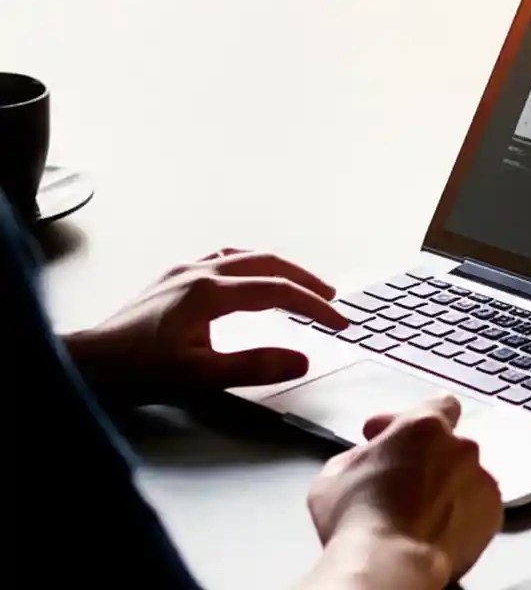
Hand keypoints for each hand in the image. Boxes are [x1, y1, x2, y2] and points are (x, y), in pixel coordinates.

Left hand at [63, 248, 348, 403]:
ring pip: (245, 256)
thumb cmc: (137, 371)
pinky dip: (251, 266)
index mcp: (210, 292)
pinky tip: (250, 279)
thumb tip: (303, 358)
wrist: (86, 362)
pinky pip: (223, 260)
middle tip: (332, 298)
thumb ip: (255, 366)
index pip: (278, 291)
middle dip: (305, 279)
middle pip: (267, 263)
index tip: (341, 322)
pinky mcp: (171, 279)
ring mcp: (183, 271)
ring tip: (300, 284)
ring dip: (278, 268)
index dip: (315, 306)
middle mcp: (199, 272)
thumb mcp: (200, 376)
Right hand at [306, 397, 501, 587]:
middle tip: (399, 479)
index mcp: (424, 426)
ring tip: (417, 511)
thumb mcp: (337, 471)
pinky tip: (435, 527)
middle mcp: (460, 448)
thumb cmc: (360, 517)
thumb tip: (366, 460)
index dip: (411, 421)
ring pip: (464, 476)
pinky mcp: (492, 515)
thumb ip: (361, 454)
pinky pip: (477, 506)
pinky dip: (461, 513)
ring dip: (445, 486)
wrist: (389, 562)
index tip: (392, 434)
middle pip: (448, 445)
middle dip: (425, 458)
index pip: (438, 404)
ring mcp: (480, 481)